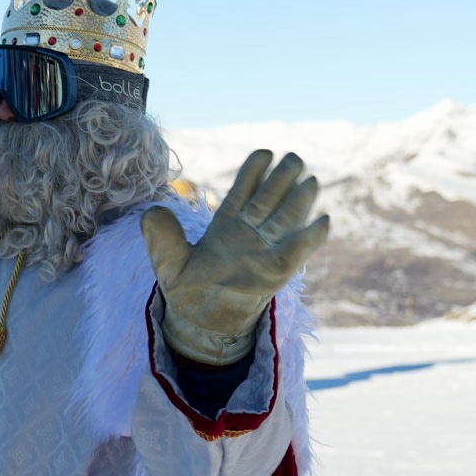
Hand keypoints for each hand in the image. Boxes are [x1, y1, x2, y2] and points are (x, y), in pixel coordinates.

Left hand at [142, 150, 328, 364]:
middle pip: (269, 200)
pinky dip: (309, 238)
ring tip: (310, 180)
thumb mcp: (169, 263)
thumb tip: (152, 212)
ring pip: (285, 220)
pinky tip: (322, 221)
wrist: (201, 322)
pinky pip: (295, 252)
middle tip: (295, 157)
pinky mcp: (275, 273)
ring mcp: (264, 250)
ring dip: (299, 201)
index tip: (264, 153)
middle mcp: (248, 233)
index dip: (253, 172)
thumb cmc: (187, 289)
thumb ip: (162, 238)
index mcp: (225, 225)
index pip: (241, 192)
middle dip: (282, 179)